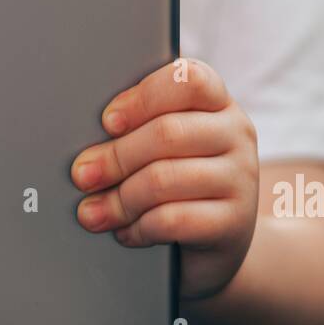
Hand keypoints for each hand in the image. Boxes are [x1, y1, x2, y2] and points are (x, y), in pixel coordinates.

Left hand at [71, 58, 258, 298]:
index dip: (142, 98)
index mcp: (217, 102)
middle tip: (82, 175)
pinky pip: (173, 219)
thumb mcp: (165, 148)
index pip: (188, 81)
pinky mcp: (234, 222)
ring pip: (164, 179)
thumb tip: (88, 151)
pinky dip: (138, 227)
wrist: (216, 244)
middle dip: (115, 157)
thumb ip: (139, 131)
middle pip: (168, 133)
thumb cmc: (178, 184)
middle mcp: (236, 133)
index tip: (108, 122)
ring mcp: (241, 178)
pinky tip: (125, 232)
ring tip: (93, 212)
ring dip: (119, 198)